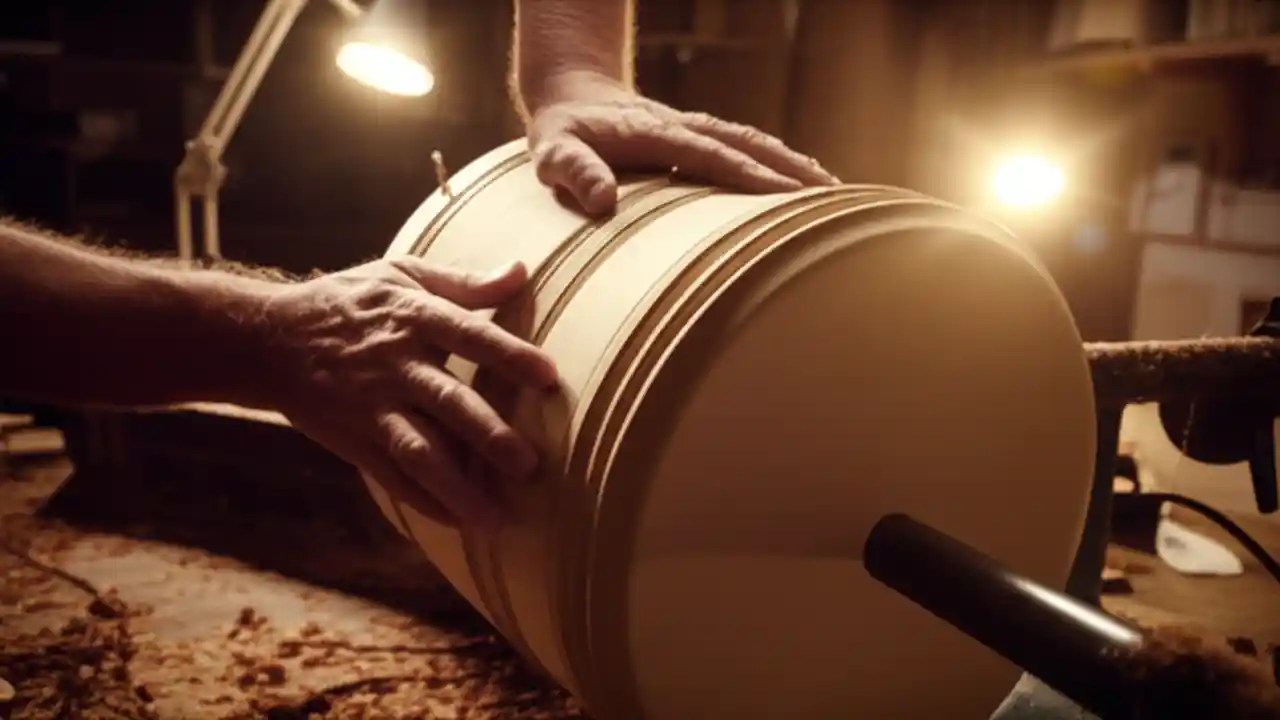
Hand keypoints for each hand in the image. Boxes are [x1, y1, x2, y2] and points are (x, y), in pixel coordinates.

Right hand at [255, 257, 557, 532]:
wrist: (270, 339)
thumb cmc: (349, 302)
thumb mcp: (402, 276)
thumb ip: (464, 281)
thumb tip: (521, 269)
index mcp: (413, 317)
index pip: (470, 335)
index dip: (510, 355)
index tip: (550, 376)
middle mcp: (395, 365)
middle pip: (448, 401)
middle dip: (489, 435)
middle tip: (530, 465)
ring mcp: (373, 407)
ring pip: (419, 451)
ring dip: (457, 487)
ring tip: (497, 519)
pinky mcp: (355, 439)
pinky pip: (392, 476)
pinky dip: (424, 502)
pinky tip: (459, 522)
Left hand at [526, 73, 837, 215]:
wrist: (572, 96)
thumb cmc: (561, 133)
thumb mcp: (553, 152)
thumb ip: (575, 172)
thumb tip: (603, 201)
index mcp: (657, 134)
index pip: (711, 155)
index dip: (749, 174)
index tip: (787, 195)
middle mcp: (685, 128)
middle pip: (748, 145)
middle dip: (790, 170)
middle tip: (834, 199)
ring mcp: (695, 131)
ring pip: (754, 143)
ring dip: (793, 165)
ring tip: (835, 193)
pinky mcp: (699, 138)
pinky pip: (746, 147)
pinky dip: (779, 162)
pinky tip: (805, 181)